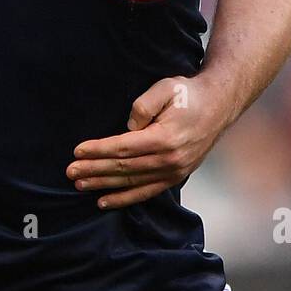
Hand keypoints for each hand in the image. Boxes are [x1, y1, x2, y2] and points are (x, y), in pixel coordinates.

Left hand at [66, 74, 225, 208]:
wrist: (219, 105)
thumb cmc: (189, 94)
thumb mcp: (166, 88)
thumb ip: (143, 106)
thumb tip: (127, 129)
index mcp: (165, 138)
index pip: (123, 148)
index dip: (98, 150)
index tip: (77, 151)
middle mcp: (170, 160)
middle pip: (124, 168)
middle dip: (94, 170)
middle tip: (70, 171)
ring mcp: (174, 171)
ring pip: (132, 182)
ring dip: (104, 185)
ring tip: (80, 185)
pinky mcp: (176, 176)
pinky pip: (147, 192)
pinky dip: (125, 198)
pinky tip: (105, 201)